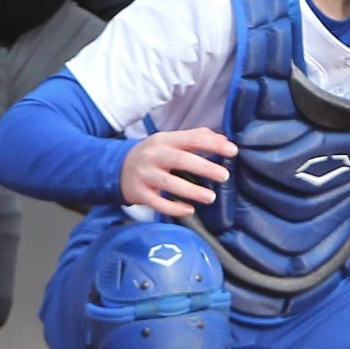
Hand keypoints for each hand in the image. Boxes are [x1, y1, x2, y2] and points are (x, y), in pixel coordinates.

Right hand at [121, 128, 238, 217]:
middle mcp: (154, 156)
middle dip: (204, 167)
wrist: (117, 168)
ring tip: (211, 197)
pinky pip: (157, 203)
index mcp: (165, 140)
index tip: (233, 151)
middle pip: (181, 160)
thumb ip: (196, 138)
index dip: (213, 144)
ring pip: (169, 183)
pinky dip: (174, 207)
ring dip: (192, 191)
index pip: (192, 139)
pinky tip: (190, 210)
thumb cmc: (153, 154)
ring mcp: (145, 175)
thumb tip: (224, 140)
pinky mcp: (139, 193)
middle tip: (225, 175)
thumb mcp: (170, 141)